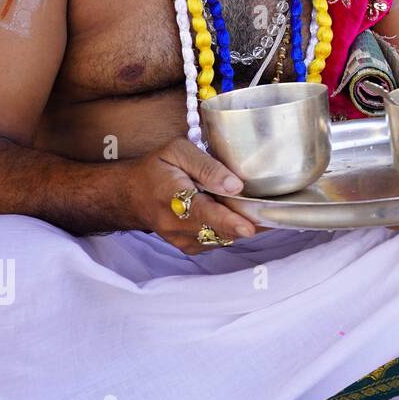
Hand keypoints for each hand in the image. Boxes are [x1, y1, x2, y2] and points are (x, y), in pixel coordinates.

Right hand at [121, 137, 266, 253]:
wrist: (130, 195)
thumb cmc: (156, 168)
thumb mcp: (177, 152)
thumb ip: (207, 167)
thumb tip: (235, 185)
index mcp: (171, 198)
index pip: (204, 213)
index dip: (228, 221)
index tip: (248, 227)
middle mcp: (176, 225)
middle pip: (217, 230)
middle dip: (245, 223)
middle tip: (268, 212)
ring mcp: (181, 240)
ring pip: (220, 238)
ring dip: (239, 227)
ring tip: (255, 210)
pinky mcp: (188, 247)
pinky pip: (216, 241)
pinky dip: (230, 231)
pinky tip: (237, 216)